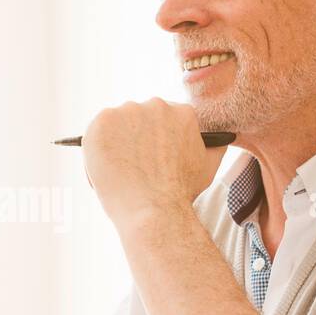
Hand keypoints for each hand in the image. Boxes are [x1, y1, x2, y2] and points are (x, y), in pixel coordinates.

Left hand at [81, 98, 226, 229]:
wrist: (154, 210)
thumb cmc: (181, 194)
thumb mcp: (208, 166)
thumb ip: (213, 147)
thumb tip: (219, 139)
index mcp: (182, 111)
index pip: (163, 118)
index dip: (155, 139)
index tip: (151, 155)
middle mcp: (155, 104)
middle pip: (139, 118)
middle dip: (135, 138)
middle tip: (135, 165)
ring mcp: (127, 111)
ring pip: (116, 124)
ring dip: (116, 143)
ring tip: (121, 171)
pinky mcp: (102, 121)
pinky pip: (96, 131)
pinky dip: (97, 148)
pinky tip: (107, 167)